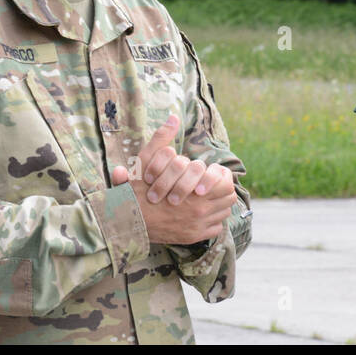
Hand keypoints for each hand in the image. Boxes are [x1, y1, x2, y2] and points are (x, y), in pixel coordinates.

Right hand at [111, 115, 236, 244]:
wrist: (127, 222)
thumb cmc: (138, 190)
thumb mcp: (148, 161)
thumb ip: (162, 138)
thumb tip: (173, 117)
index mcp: (195, 192)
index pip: (226, 183)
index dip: (220, 175)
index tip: (211, 171)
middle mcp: (200, 211)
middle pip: (228, 197)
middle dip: (221, 188)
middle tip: (210, 183)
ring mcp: (198, 226)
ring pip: (223, 212)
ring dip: (218, 203)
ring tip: (206, 196)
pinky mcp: (194, 237)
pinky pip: (215, 228)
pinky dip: (212, 220)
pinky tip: (200, 213)